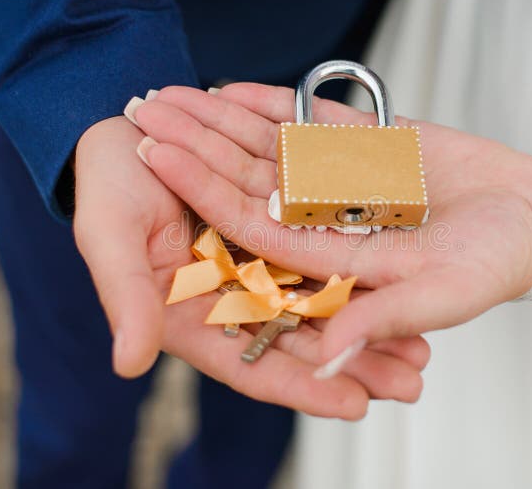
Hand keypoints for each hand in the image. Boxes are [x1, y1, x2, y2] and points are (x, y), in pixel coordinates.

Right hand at [73, 115, 428, 418]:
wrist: (132, 125)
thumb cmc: (108, 184)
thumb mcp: (111, 237)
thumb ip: (125, 298)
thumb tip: (129, 364)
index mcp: (195, 317)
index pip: (252, 364)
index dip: (300, 387)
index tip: (351, 405)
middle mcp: (238, 295)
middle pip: (303, 341)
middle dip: (357, 364)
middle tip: (409, 383)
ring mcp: (265, 260)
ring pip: (326, 300)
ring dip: (371, 320)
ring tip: (422, 344)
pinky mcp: (284, 221)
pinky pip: (329, 247)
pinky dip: (362, 262)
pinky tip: (404, 272)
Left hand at [130, 84, 531, 363]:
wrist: (531, 216)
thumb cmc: (495, 263)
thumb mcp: (443, 295)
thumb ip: (383, 316)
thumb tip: (329, 356)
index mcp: (329, 263)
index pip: (252, 225)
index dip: (204, 190)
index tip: (159, 158)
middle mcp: (321, 223)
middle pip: (246, 181)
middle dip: (196, 146)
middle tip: (145, 111)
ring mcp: (336, 185)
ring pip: (267, 148)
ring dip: (220, 118)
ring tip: (172, 91)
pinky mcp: (360, 150)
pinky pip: (307, 123)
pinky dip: (271, 103)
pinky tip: (229, 87)